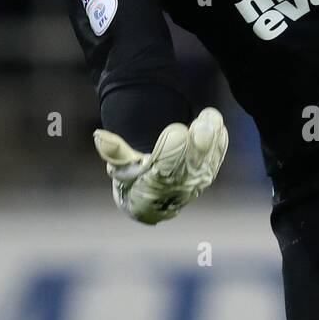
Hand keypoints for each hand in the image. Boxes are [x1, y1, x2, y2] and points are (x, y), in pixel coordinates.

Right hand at [92, 107, 228, 222]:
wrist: (151, 201)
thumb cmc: (131, 182)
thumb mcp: (118, 169)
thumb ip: (113, 151)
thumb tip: (99, 136)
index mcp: (151, 191)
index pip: (164, 171)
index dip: (172, 151)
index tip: (177, 130)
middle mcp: (176, 190)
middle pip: (189, 167)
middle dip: (197, 145)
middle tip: (202, 124)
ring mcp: (194, 184)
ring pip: (206, 162)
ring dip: (211, 140)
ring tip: (211, 118)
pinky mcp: (206, 175)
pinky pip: (215, 159)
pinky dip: (219, 143)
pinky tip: (218, 125)